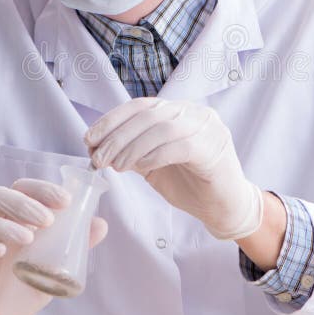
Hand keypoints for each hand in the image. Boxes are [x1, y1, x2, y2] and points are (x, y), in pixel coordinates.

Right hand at [0, 178, 107, 314]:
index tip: (65, 200)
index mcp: (11, 212)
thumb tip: (101, 224)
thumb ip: (77, 241)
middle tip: (48, 220)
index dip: (42, 189)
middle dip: (24, 204)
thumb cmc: (28, 279)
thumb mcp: (56, 260)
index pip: (22, 187)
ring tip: (28, 237)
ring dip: (4, 224)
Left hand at [84, 98, 262, 239]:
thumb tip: (96, 146)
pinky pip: (179, 146)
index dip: (112, 120)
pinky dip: (154, 156)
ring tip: (116, 166)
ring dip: (132, 147)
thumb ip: (131, 150)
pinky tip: (140, 168)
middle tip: (97, 158)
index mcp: (179, 111)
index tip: (89, 138)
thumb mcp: (153, 163)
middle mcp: (194, 113)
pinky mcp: (214, 149)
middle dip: (117, 136)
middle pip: (149, 115)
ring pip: (162, 128)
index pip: (141, 106)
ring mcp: (208, 128)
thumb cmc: (190, 184)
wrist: (224, 208)